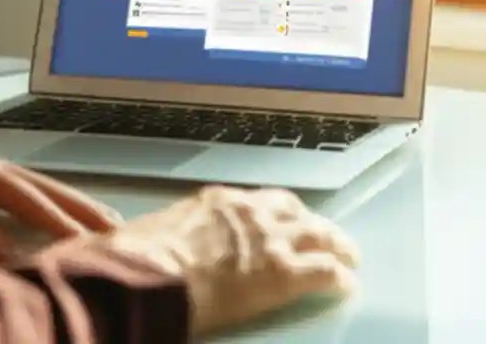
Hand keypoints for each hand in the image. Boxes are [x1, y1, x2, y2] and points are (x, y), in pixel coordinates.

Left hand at [0, 146, 122, 261]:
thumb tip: (2, 247)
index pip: (23, 195)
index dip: (53, 218)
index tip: (81, 241)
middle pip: (44, 185)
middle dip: (82, 209)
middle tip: (117, 232)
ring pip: (44, 188)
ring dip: (78, 208)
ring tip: (114, 227)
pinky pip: (33, 195)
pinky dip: (61, 209)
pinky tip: (81, 221)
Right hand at [101, 185, 358, 335]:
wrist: (147, 275)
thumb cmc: (136, 257)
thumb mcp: (153, 231)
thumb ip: (170, 234)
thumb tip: (150, 246)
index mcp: (219, 201)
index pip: (260, 202)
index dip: (277, 213)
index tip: (283, 221)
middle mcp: (252, 213)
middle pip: (296, 212)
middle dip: (313, 223)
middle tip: (326, 236)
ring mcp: (271, 241)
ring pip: (320, 234)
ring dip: (337, 245)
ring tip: (349, 257)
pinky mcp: (284, 274)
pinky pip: (324, 272)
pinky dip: (339, 277)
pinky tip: (347, 285)